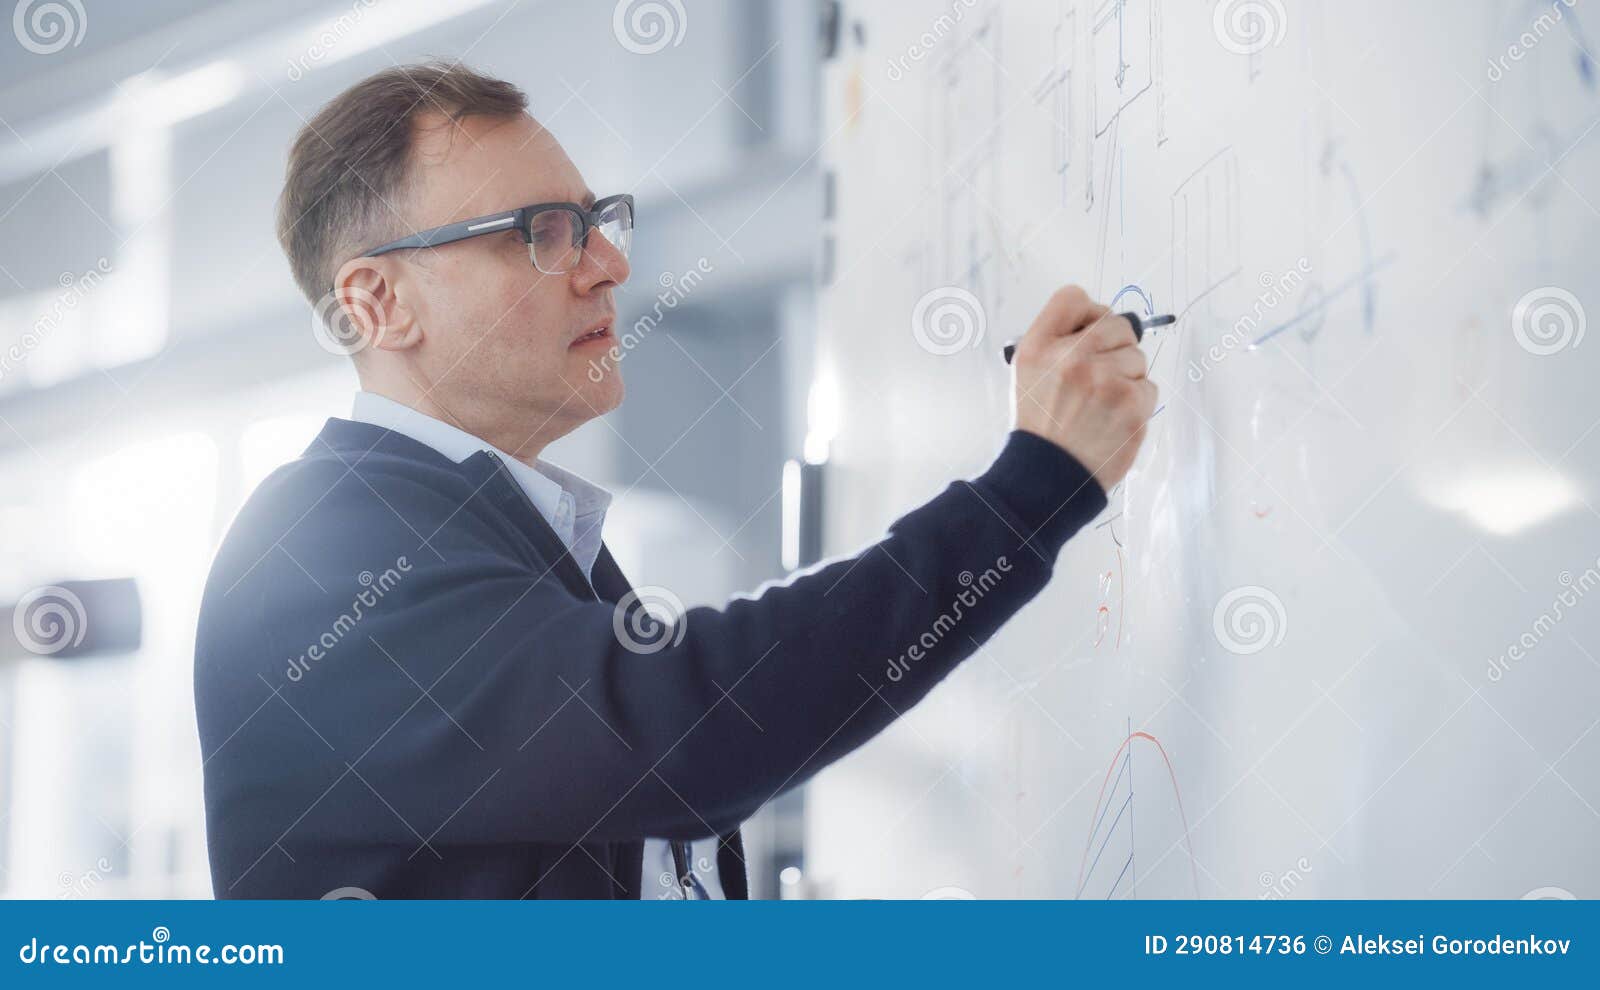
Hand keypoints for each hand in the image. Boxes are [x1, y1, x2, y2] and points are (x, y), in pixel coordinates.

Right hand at [1011, 286, 1157, 491]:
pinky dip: (1136, 403)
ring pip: (1136, 358)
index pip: (1073, 297)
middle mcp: (1071, 357)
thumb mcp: (1026, 371)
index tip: (1086, 335)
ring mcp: (1104, 380)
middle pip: (1117, 324)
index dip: (1086, 314)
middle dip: (1114, 347)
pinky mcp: (1132, 405)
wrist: (1049, 475)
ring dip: (1126, 378)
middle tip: (1096, 378)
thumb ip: (1056, 338)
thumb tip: (1101, 320)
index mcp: (1039, 346)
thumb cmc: (1041, 424)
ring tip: (1101, 404)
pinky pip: (1148, 387)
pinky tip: (1113, 419)